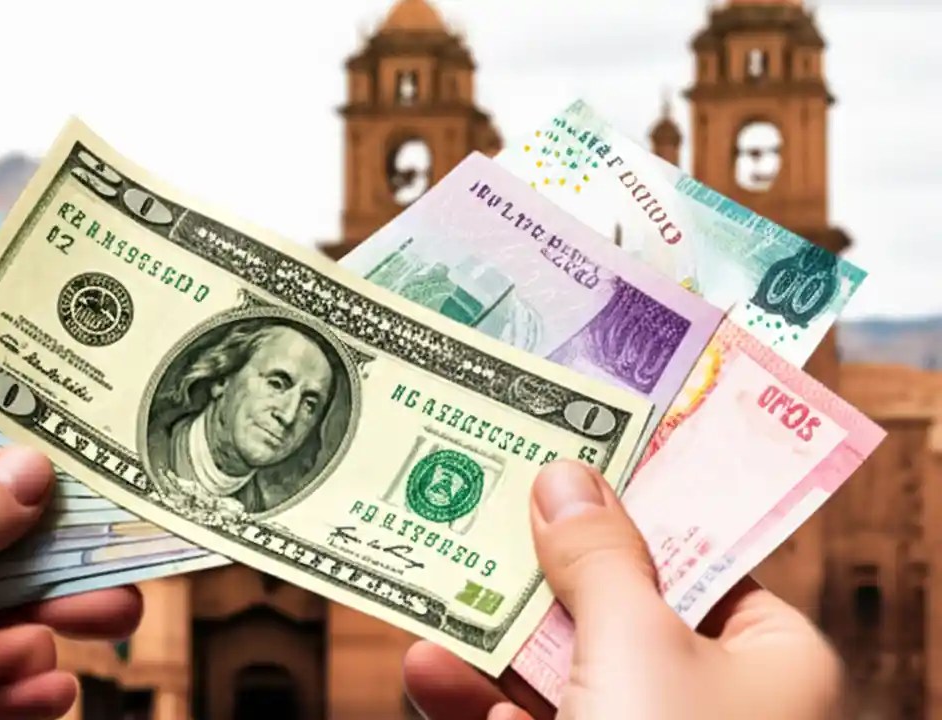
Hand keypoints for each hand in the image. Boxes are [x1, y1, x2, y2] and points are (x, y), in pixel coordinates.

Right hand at [402, 460, 842, 719]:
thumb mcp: (640, 647)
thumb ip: (600, 559)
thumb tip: (567, 477)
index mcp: (775, 666)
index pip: (706, 561)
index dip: (636, 506)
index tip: (567, 452)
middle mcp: (717, 709)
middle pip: (621, 610)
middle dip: (544, 567)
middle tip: (482, 502)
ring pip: (564, 674)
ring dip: (492, 634)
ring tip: (431, 578)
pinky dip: (477, 703)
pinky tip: (426, 669)